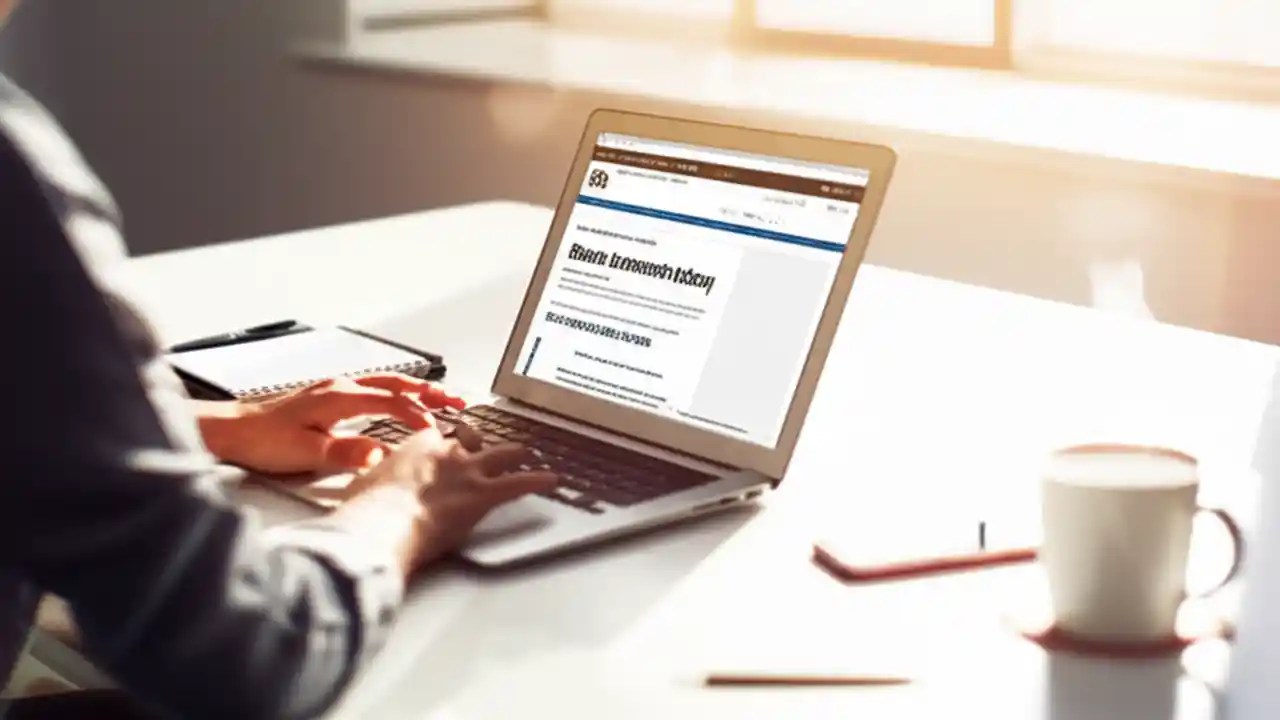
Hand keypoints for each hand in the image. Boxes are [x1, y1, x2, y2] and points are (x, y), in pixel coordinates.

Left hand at [197, 374, 464, 474]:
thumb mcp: (306, 452)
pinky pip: (372, 390)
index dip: (417, 415)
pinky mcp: (328, 398)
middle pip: (395, 385)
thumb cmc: (265, 440)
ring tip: (440, 398)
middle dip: (429, 392)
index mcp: (340, 398)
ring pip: (385, 384)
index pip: (391, 403)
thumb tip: (379, 452)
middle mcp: (340, 388)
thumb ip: (346, 452)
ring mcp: (334, 390)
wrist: (234, 430)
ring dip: (415, 390)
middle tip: (457, 401)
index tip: (437, 430)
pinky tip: (399, 402)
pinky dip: (395, 393)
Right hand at [336, 422, 557, 571]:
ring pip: (503, 454)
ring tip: (529, 454)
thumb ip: (376, 480)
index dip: (443, 442)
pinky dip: (538, 480)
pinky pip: (519, 483)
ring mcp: (469, 472)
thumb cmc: (368, 508)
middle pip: (473, 439)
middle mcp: (447, 452)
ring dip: (517, 454)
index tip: (444, 446)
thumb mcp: (365, 484)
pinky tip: (552, 480)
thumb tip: (369, 487)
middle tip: (486, 444)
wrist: (383, 522)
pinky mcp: (484, 495)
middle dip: (482, 442)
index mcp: (417, 446)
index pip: (437, 435)